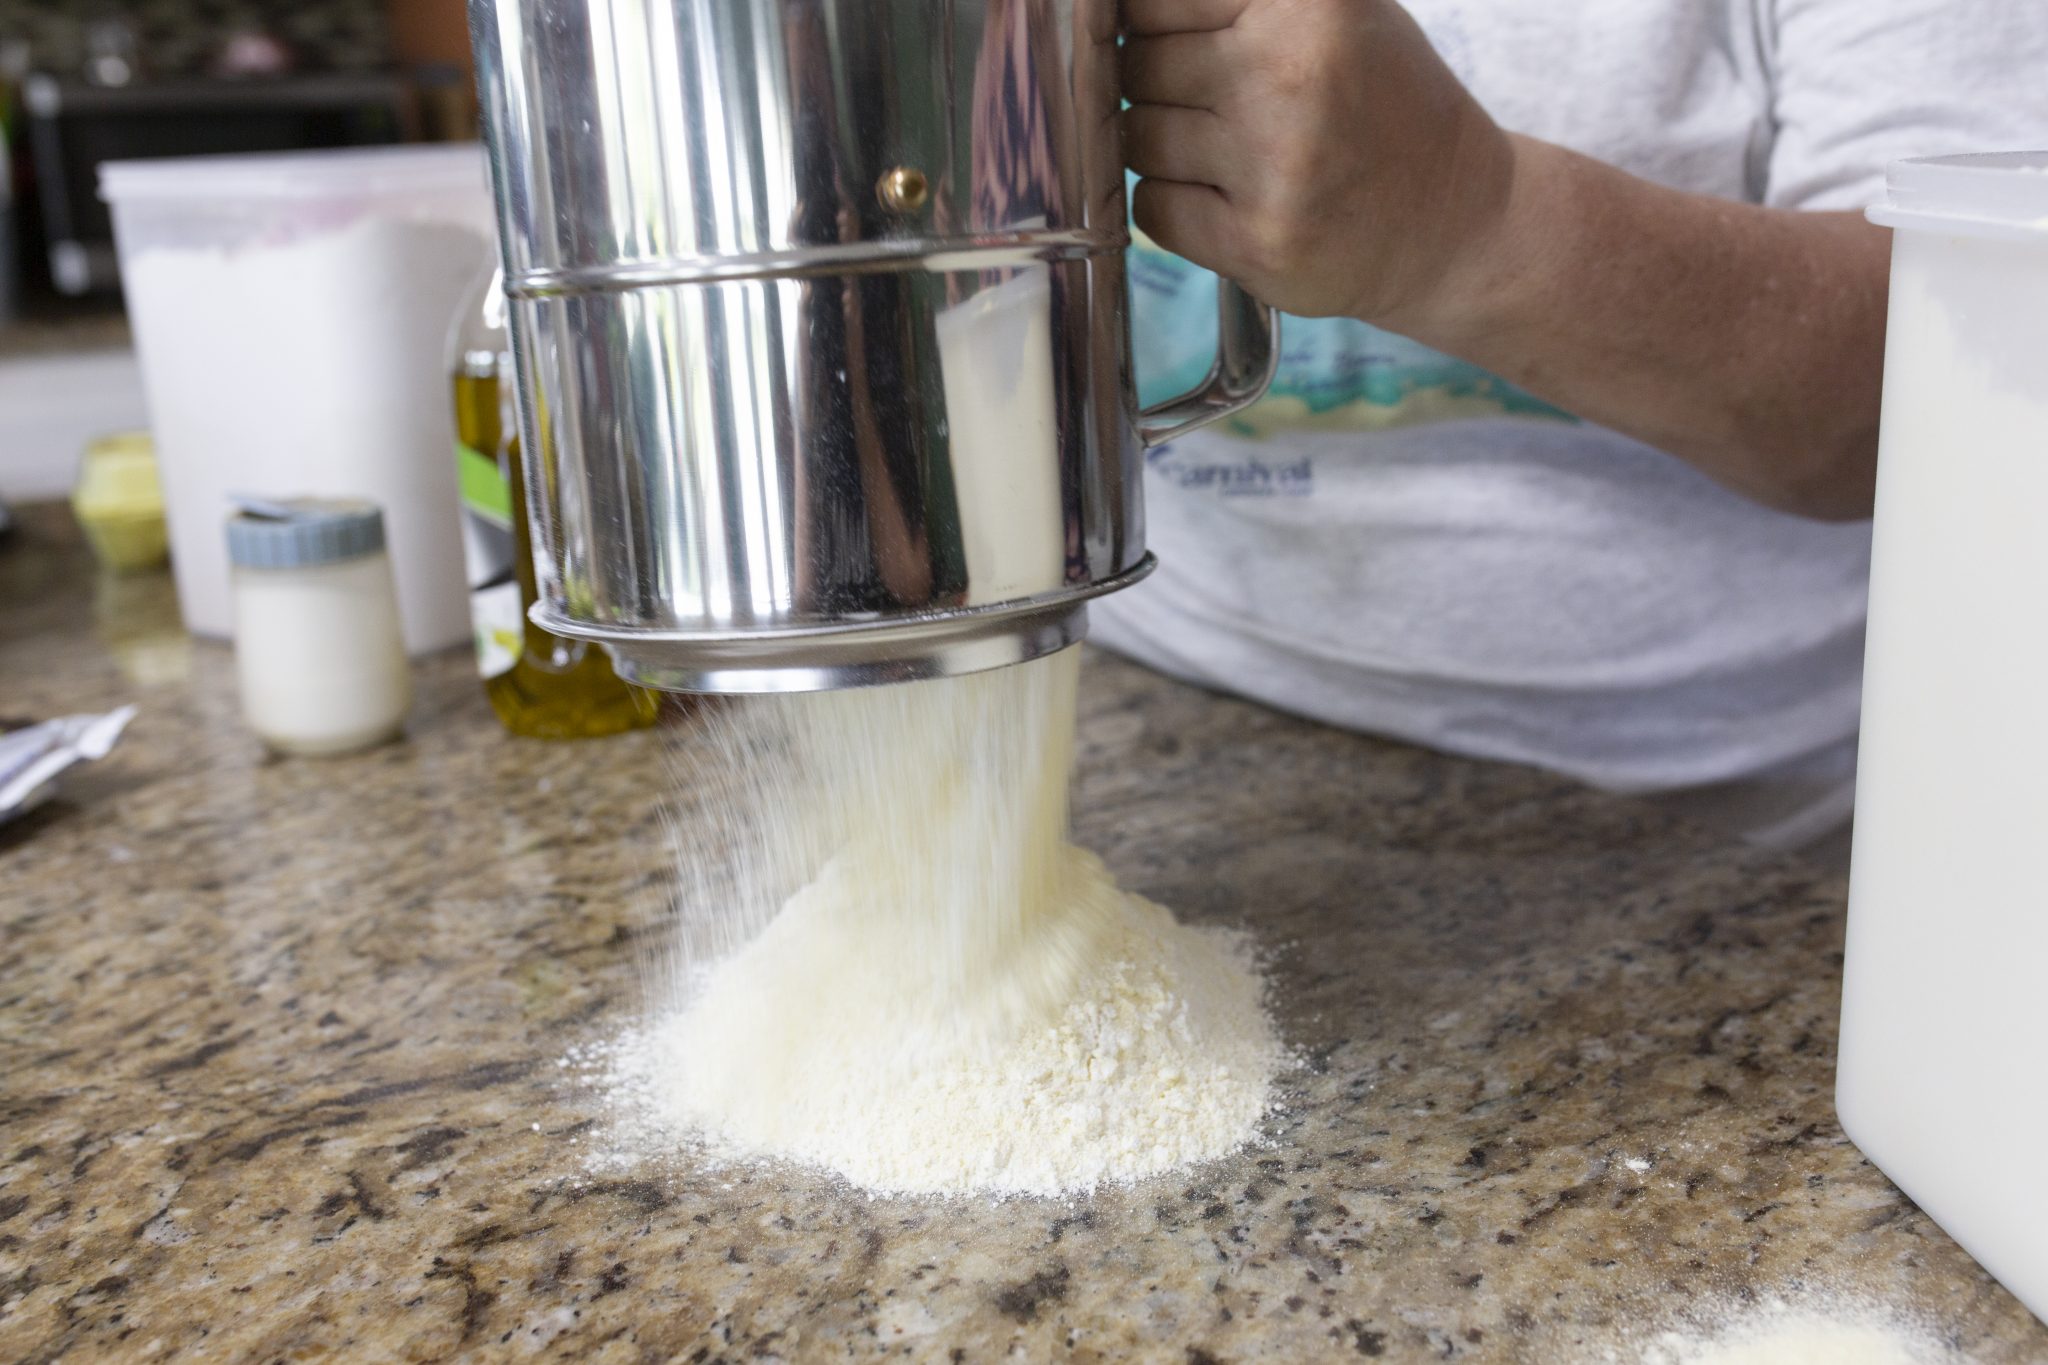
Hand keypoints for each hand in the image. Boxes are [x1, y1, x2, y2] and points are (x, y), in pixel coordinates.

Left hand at [1120, 0, 1515, 331]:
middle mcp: (1290, 76)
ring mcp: (1273, 164)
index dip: (1153, 22)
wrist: (1451, 221)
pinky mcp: (1256, 241)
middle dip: (1160, 85)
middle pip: (1138, 64)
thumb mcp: (1332, 12)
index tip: (1180, 43)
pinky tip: (1226, 199)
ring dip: (1162, 148)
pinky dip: (1171, 205)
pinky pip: (1150, 209)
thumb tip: (1112, 9)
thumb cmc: (1380, 103)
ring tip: (1229, 152)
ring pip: (1138, 138)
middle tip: (1216, 103)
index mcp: (1307, 5)